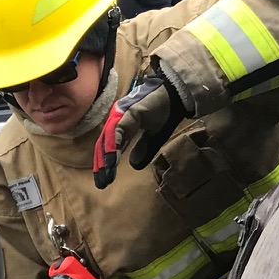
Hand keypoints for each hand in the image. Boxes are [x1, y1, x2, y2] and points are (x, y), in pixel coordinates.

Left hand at [92, 73, 186, 188]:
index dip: (105, 163)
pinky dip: (115, 143)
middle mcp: (118, 120)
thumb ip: (143, 149)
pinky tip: (112, 157)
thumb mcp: (153, 137)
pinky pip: (120, 129)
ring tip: (105, 174)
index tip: (103, 181)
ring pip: (109, 138)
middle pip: (105, 144)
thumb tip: (133, 165)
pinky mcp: (130, 112)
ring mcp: (122, 115)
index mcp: (122, 126)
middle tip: (101, 183)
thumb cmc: (164, 113)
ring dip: (106, 157)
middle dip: (102, 164)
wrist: (176, 95)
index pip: (110, 147)